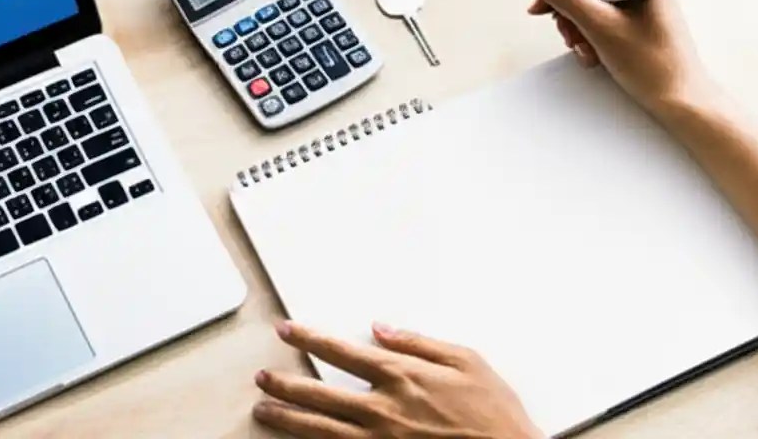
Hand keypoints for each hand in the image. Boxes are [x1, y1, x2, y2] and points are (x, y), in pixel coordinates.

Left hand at [253, 321, 542, 438]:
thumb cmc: (495, 416)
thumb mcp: (468, 362)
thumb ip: (420, 343)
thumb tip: (382, 328)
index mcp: (402, 376)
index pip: (341, 351)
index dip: (310, 338)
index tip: (287, 330)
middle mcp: (383, 409)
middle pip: (319, 393)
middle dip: (285, 383)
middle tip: (262, 376)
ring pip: (318, 429)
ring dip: (287, 418)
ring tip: (263, 410)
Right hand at [527, 0, 715, 117]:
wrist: (680, 100)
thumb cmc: (653, 65)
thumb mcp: (601, 28)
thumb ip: (569, 0)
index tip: (540, 10)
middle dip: (570, 13)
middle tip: (569, 37)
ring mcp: (642, 4)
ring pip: (592, 7)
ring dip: (580, 29)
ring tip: (585, 50)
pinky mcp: (640, 23)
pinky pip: (605, 21)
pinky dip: (593, 37)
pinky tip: (596, 55)